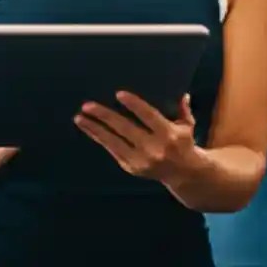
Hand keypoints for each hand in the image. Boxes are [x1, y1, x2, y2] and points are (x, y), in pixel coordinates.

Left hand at [75, 92, 199, 182]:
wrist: (183, 174)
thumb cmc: (183, 143)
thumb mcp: (187, 125)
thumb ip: (183, 109)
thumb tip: (182, 93)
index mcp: (168, 134)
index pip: (148, 117)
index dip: (134, 105)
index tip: (119, 94)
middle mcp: (154, 149)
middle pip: (125, 129)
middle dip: (105, 117)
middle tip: (87, 105)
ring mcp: (141, 160)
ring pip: (113, 142)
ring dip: (94, 129)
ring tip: (79, 118)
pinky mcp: (131, 167)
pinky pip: (112, 150)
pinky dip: (99, 138)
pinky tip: (88, 128)